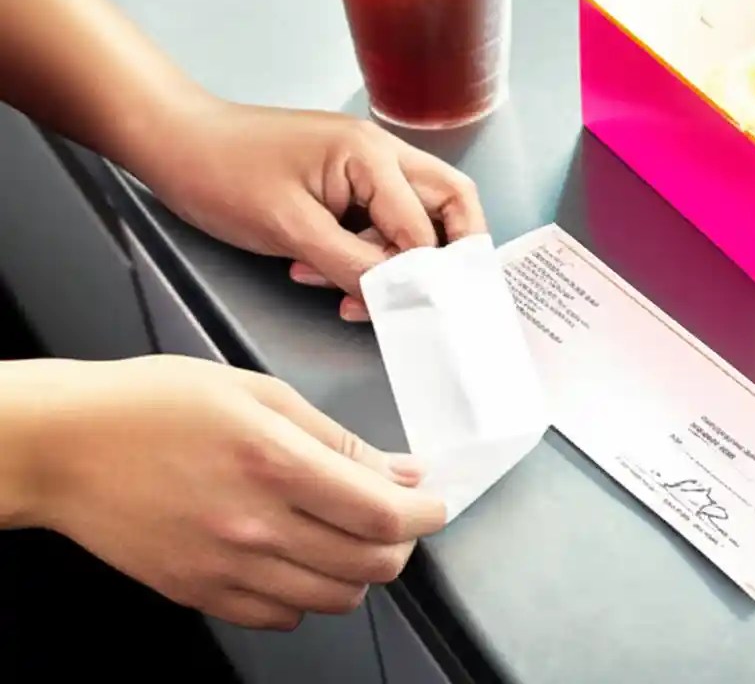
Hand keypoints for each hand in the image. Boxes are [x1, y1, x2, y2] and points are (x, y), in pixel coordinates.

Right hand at [7, 355, 443, 630]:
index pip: (384, 516)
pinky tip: (297, 559)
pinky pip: (282, 617)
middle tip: (395, 518)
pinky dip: (308, 596)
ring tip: (346, 537)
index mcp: (276, 464)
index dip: (426, 515)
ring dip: (358, 572)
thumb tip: (401, 472)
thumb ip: (337, 440)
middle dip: (401, 544)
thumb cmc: (154, 405)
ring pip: (334, 600)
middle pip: (370, 566)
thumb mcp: (258, 393)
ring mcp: (226, 568)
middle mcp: (256, 526)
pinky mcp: (199, 592)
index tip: (433, 503)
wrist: (64, 446)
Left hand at [134, 100, 485, 321]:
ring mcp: (363, 166)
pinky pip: (376, 222)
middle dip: (447, 254)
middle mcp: (379, 154)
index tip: (408, 310)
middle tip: (434, 297)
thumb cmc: (221, 172)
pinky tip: (321, 273)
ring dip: (392, 261)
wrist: (172, 142)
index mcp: (371, 156)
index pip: (424, 225)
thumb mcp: (289, 229)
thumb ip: (351, 265)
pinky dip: (362, 255)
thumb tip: (397, 296)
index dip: (420, 273)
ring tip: (346, 292)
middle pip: (450, 203)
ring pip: (415, 217)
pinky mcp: (343, 182)